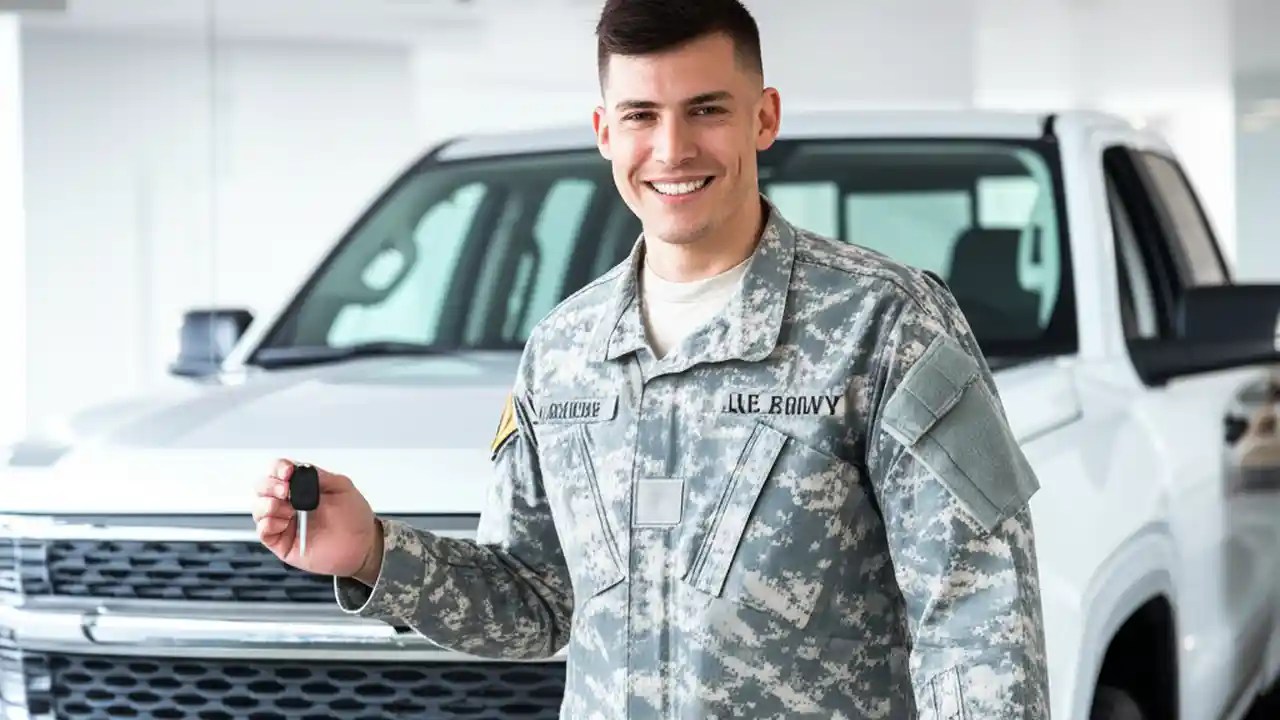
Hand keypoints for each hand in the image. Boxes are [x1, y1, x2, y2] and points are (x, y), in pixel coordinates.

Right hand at [252, 458, 382, 581]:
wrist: (362, 545)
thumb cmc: (354, 517)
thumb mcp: (341, 487)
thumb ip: (319, 476)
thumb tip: (299, 470)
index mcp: (301, 486)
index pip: (278, 471)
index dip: (278, 468)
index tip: (288, 472)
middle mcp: (288, 502)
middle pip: (262, 487)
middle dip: (270, 486)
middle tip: (286, 491)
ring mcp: (283, 522)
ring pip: (259, 508)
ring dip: (269, 504)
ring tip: (289, 509)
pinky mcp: (282, 542)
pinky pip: (263, 531)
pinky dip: (268, 523)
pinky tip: (284, 521)